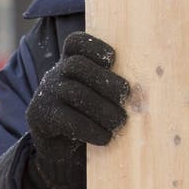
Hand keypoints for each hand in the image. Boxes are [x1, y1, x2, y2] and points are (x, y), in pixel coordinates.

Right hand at [23, 32, 128, 188]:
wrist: (56, 146)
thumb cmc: (87, 115)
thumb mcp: (97, 94)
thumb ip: (113, 86)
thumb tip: (146, 91)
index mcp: (70, 62)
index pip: (75, 42)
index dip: (94, 46)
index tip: (113, 59)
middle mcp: (56, 74)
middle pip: (77, 66)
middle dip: (105, 80)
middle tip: (125, 96)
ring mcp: (46, 94)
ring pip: (74, 93)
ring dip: (102, 109)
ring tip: (119, 122)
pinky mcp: (41, 117)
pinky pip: (66, 119)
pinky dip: (90, 129)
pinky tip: (105, 137)